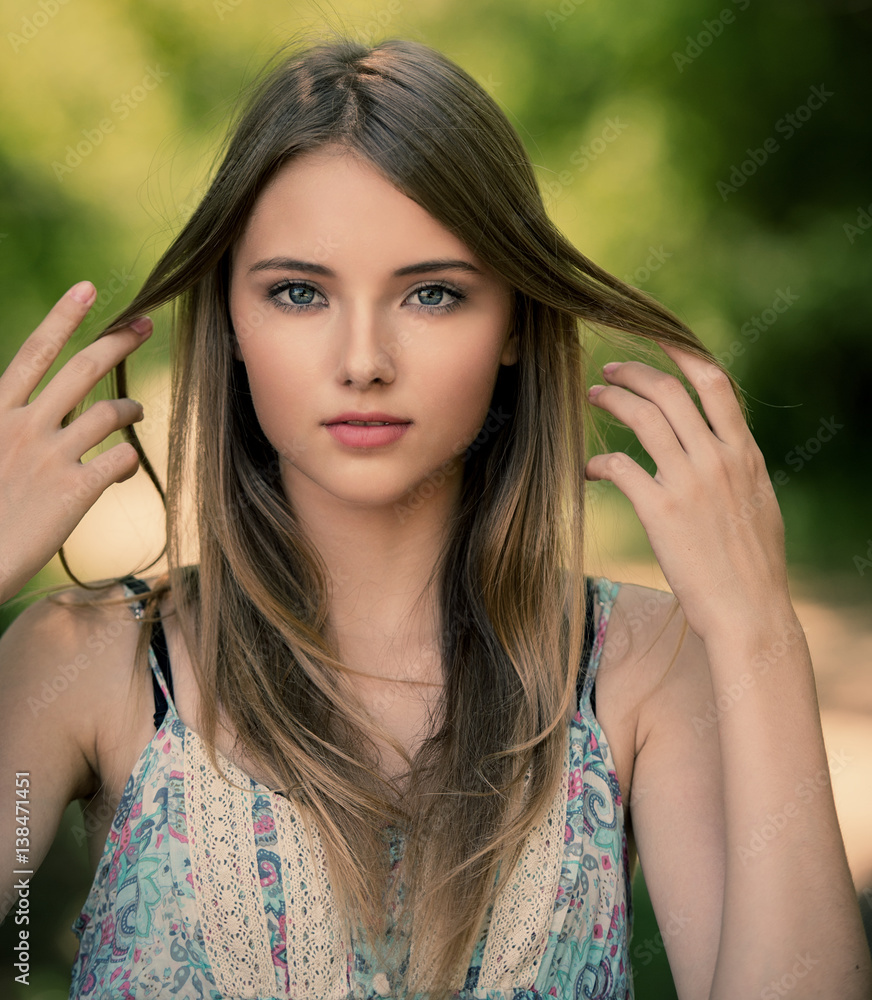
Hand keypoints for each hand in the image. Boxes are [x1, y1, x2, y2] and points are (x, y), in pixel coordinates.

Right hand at [0, 281, 150, 603]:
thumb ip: (11, 424)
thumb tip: (38, 410)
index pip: (34, 352)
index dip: (63, 317)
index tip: (89, 288)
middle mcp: (23, 426)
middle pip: (83, 368)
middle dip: (119, 340)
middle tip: (146, 324)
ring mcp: (50, 456)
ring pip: (111, 411)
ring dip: (131, 408)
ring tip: (136, 413)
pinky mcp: (74, 490)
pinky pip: (121, 457)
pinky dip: (127, 460)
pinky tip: (120, 472)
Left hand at [584, 341, 790, 642]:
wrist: (749, 610)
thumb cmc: (752, 563)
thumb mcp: (757, 501)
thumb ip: (737, 465)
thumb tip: (717, 444)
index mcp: (745, 452)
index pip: (714, 382)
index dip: (680, 351)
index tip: (654, 337)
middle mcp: (718, 458)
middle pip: (668, 391)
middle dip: (632, 372)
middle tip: (607, 372)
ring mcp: (689, 482)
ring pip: (642, 418)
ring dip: (611, 401)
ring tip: (592, 399)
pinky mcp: (661, 511)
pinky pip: (620, 467)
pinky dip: (598, 462)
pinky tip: (588, 469)